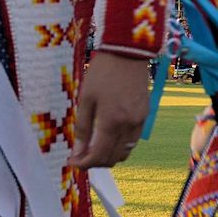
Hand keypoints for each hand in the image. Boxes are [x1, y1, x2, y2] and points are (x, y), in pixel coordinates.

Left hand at [70, 52, 151, 168]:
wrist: (127, 52)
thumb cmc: (102, 72)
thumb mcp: (86, 98)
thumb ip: (82, 127)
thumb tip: (78, 151)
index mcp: (111, 121)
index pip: (98, 155)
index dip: (84, 164)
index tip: (72, 162)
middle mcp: (128, 125)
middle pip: (112, 158)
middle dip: (95, 162)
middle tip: (81, 156)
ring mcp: (139, 121)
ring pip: (125, 152)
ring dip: (109, 155)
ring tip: (95, 147)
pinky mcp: (145, 115)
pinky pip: (133, 140)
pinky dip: (120, 145)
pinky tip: (109, 137)